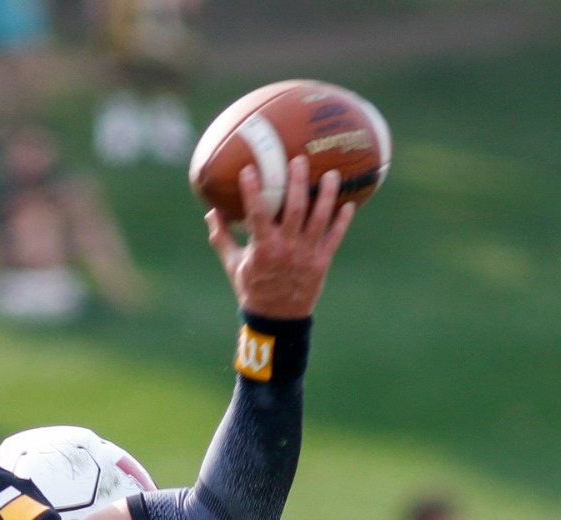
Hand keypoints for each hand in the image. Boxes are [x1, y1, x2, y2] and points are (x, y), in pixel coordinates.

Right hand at [206, 155, 356, 319]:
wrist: (276, 319)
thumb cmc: (252, 288)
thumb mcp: (233, 264)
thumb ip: (222, 237)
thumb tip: (210, 212)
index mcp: (262, 248)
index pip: (257, 214)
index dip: (254, 191)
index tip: (250, 168)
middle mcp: (286, 249)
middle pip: (295, 209)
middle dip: (298, 182)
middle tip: (300, 159)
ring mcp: (306, 255)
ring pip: (319, 219)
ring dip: (326, 195)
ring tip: (331, 173)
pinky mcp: (321, 263)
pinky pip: (334, 238)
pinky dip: (342, 221)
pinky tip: (350, 203)